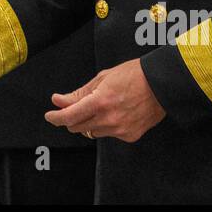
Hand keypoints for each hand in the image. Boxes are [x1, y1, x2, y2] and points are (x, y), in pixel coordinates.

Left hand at [44, 59, 164, 142]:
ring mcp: (120, 130)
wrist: (161, 84)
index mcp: (99, 102)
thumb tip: (58, 101)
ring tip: (103, 107)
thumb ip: (78, 93)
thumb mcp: (102, 78)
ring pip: (93, 132)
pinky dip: (107, 126)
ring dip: (90, 122)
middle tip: (76, 108)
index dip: (55, 118)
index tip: (50, 116)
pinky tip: (117, 113)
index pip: (69, 117)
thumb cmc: (133, 75)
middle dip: (72, 118)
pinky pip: (109, 134)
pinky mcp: (130, 136)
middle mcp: (108, 119)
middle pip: (78, 127)